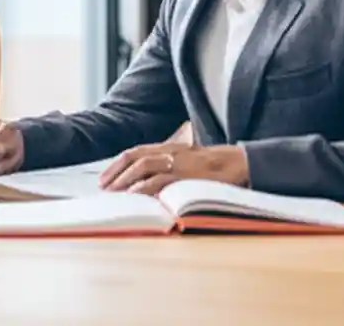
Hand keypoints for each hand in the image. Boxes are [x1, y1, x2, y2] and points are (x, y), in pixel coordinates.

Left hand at [99, 143, 248, 194]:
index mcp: (169, 147)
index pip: (136, 152)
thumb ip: (170, 165)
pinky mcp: (185, 175)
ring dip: (125, 180)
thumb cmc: (214, 165)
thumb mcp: (188, 160)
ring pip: (143, 166)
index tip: (105, 178)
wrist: (239, 163)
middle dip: (116, 172)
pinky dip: (144, 187)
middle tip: (103, 188)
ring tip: (114, 193)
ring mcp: (177, 162)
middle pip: (134, 157)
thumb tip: (149, 182)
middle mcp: (170, 151)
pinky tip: (134, 196)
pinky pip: (159, 180)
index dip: (118, 164)